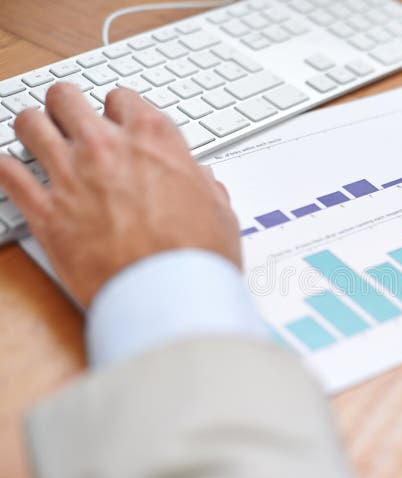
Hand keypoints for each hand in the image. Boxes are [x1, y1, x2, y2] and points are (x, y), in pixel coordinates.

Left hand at [0, 83, 240, 306]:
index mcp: (153, 140)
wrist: (169, 293)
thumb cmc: (196, 255)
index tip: (117, 119)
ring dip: (32, 129)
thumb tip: (203, 181)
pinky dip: (8, 171)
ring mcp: (71, 177)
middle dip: (66, 106)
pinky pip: (8, 175)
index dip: (118, 108)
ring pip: (29, 125)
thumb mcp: (219, 211)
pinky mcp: (46, 214)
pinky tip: (14, 174)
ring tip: (37, 139)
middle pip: (66, 99)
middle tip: (69, 119)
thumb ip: (204, 187)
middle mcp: (106, 148)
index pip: (122, 98)